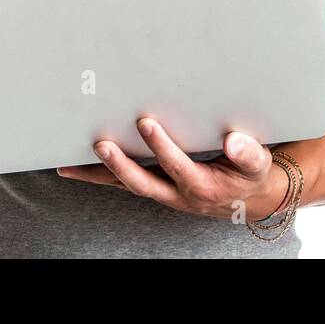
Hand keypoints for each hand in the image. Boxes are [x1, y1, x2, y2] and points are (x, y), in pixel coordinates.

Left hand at [56, 117, 290, 221]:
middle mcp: (176, 193)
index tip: (145, 123)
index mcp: (200, 185)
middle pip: (141, 182)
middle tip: (100, 144)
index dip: (160, 146)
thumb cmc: (249, 176)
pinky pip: (122, 182)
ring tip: (68, 165)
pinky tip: (75, 166)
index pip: (176, 166)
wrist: (246, 200)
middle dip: (120, 164)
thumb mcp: (256, 166)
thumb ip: (248, 153)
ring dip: (97, 175)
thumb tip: (234, 140)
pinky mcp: (154, 187)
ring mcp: (162, 192)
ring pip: (124, 185)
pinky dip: (98, 175)